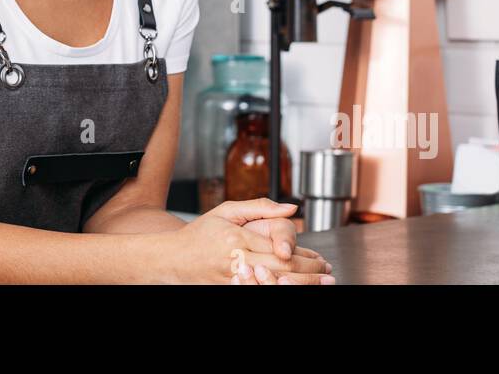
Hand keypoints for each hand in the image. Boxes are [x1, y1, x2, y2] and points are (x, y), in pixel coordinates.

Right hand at [161, 198, 333, 284]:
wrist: (172, 258)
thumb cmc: (199, 234)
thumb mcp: (227, 211)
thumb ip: (260, 207)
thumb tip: (291, 208)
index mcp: (237, 240)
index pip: (280, 251)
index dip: (306, 257)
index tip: (321, 258)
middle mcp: (235, 262)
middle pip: (281, 271)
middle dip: (309, 274)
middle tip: (327, 273)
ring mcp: (231, 280)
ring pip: (272, 286)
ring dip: (299, 286)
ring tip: (319, 284)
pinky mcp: (227, 290)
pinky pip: (255, 292)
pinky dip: (275, 290)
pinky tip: (289, 288)